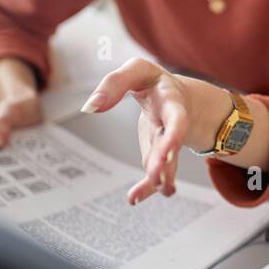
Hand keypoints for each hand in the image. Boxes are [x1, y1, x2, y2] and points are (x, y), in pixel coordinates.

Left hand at [81, 58, 232, 204]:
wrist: (179, 97)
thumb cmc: (153, 82)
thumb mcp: (136, 71)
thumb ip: (113, 84)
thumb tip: (90, 107)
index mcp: (170, 94)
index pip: (170, 99)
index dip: (166, 116)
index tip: (144, 131)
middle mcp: (174, 117)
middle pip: (175, 130)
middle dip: (169, 146)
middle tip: (160, 163)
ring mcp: (168, 138)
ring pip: (168, 157)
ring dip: (162, 173)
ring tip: (159, 188)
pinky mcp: (159, 153)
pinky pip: (157, 172)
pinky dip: (148, 187)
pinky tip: (134, 198)